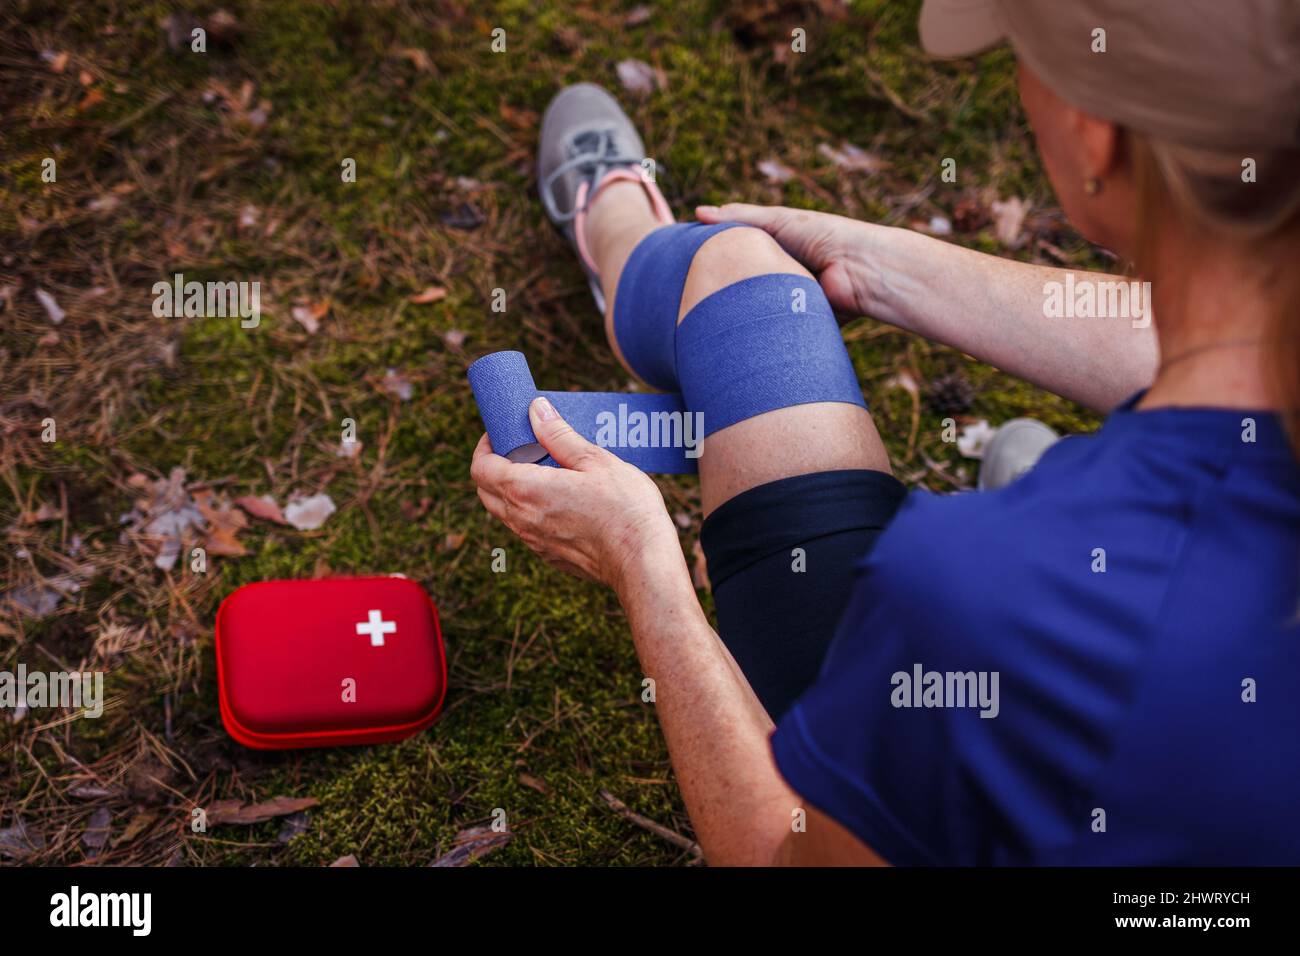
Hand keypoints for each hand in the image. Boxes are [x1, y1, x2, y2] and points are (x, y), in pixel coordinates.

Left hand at [470, 397, 681, 593]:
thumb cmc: (625, 508)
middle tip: (522, 449)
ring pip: (505, 513)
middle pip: (486, 491)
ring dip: (513, 490)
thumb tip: (536, 410)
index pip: (480, 467)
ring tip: (546, 472)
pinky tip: (563, 500)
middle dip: (495, 466)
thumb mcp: (595, 460)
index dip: (485, 446)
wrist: (642, 562)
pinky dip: (532, 511)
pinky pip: (527, 530)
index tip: (502, 433)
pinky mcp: (550, 556)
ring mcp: (534, 542)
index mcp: (525, 491)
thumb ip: (559, 435)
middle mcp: (521, 520)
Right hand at [696, 203, 891, 318]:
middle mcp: (781, 277)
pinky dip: (762, 331)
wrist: (857, 270)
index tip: (686, 267)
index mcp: (776, 252)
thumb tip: (697, 212)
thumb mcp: (776, 220)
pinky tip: (740, 334)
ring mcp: (788, 302)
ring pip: (756, 311)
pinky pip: (774, 331)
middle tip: (691, 298)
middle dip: (725, 293)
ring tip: (710, 316)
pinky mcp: (799, 326)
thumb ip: (738, 217)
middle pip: (744, 287)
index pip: (739, 258)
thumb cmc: (822, 236)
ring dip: (742, 313)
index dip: (716, 262)